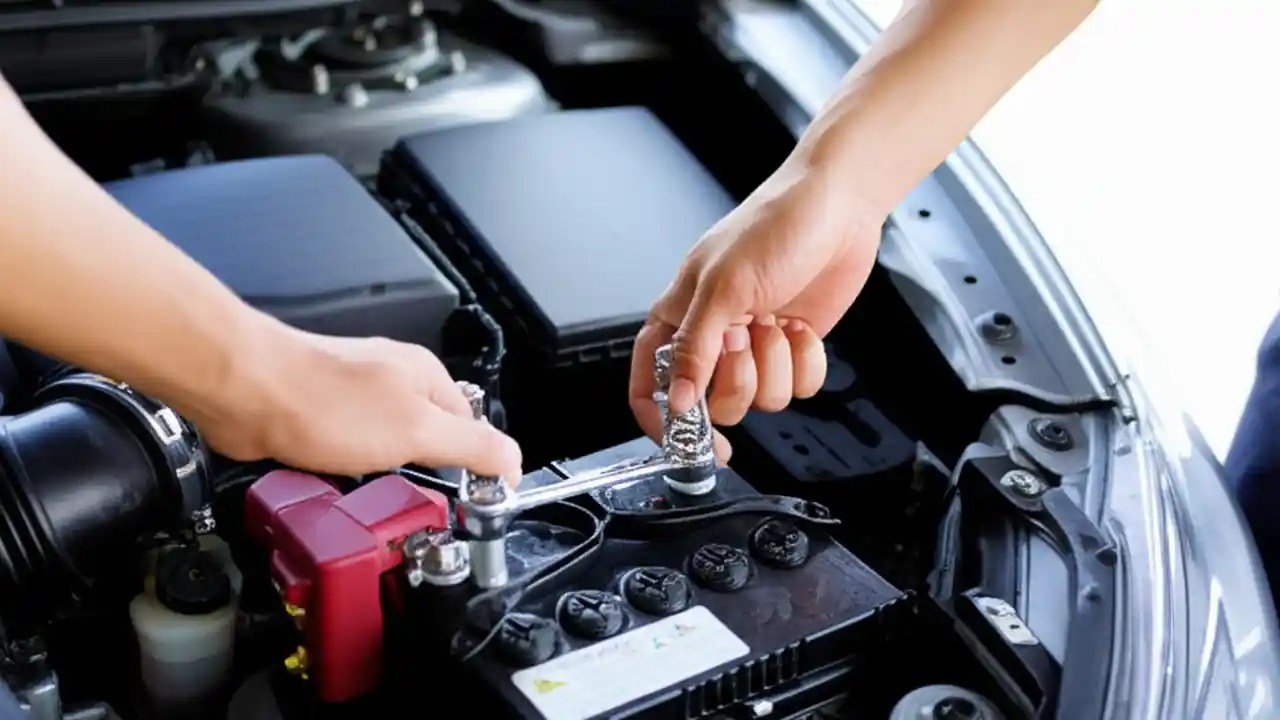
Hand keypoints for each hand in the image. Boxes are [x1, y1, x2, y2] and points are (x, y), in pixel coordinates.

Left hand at [183, 322, 521, 481]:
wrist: (244, 390)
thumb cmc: (325, 403)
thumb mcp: (417, 431)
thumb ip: (471, 445)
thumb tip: (513, 461)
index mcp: (426, 376)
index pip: (471, 427)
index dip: (472, 465)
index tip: (465, 499)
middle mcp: (393, 378)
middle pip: (429, 435)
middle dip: (421, 470)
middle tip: (410, 498)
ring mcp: (354, 392)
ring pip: (386, 444)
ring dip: (380, 471)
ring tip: (368, 487)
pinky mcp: (319, 410)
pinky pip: (348, 448)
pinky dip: (346, 467)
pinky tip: (334, 475)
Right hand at [629, 160, 882, 458]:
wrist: (838, 207)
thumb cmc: (771, 227)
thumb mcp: (722, 288)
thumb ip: (694, 350)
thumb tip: (676, 402)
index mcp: (676, 317)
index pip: (649, 386)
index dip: (664, 422)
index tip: (691, 442)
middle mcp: (712, 337)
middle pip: (710, 403)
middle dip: (737, 380)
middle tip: (746, 339)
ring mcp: (754, 346)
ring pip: (759, 400)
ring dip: (775, 366)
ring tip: (776, 322)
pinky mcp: (792, 349)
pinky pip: (798, 388)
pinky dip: (805, 362)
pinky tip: (800, 326)